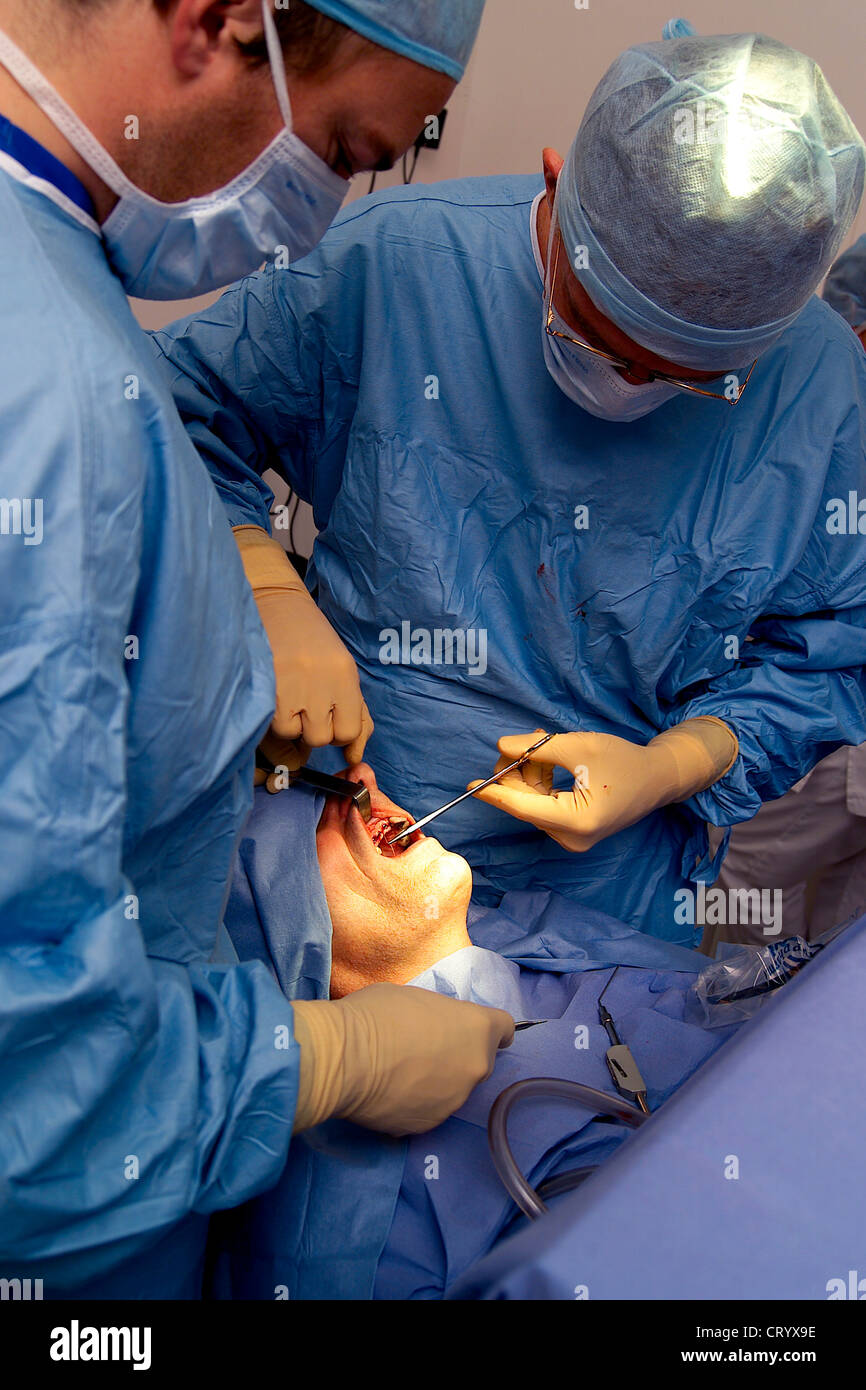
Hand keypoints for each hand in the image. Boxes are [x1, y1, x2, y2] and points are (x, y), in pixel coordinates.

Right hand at [234, 526, 371, 779]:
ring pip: (295, 735)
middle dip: (313, 729)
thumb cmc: (311, 640)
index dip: (337, 730)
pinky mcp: (266, 686)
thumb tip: (355, 756)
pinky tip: (274, 694)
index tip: (328, 716)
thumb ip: (356, 713)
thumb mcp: (341, 670)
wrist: (273, 602)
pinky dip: (273, 717)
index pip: (350, 732)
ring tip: (288, 697)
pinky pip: (274, 725)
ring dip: (291, 724)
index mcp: (346, 675)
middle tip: (306, 705)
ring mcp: (293, 684)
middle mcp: (323, 681)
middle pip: (322, 738)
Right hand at [292, 984, 513, 1135]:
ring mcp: (454, 1102)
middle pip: (479, 1062)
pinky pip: (429, 1111)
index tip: (474, 1031)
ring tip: (401, 1076)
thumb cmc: (378, 1014)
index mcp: (477, 1029)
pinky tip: (390, 1095)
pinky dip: (416, 1105)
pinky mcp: (428, 1126)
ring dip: (438, 1083)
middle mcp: (476, 1068)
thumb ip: (436, 1019)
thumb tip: (431, 1031)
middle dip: (460, 1056)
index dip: (490, 1029)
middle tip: (425, 1050)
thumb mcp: (414, 999)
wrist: (344, 1058)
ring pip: (454, 1090)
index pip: (504, 1028)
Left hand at [469, 720, 736, 851]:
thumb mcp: (579, 747)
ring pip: (534, 805)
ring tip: (540, 743)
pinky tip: (546, 760)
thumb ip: (537, 748)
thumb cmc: (622, 760)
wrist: (657, 779)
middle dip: (517, 773)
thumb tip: (501, 746)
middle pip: (527, 805)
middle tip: (519, 743)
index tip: (470, 784)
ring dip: (530, 775)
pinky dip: (541, 784)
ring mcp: (573, 839)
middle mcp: (572, 838)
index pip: (524, 808)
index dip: (496, 793)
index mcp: (577, 821)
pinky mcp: (574, 834)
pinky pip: (546, 808)